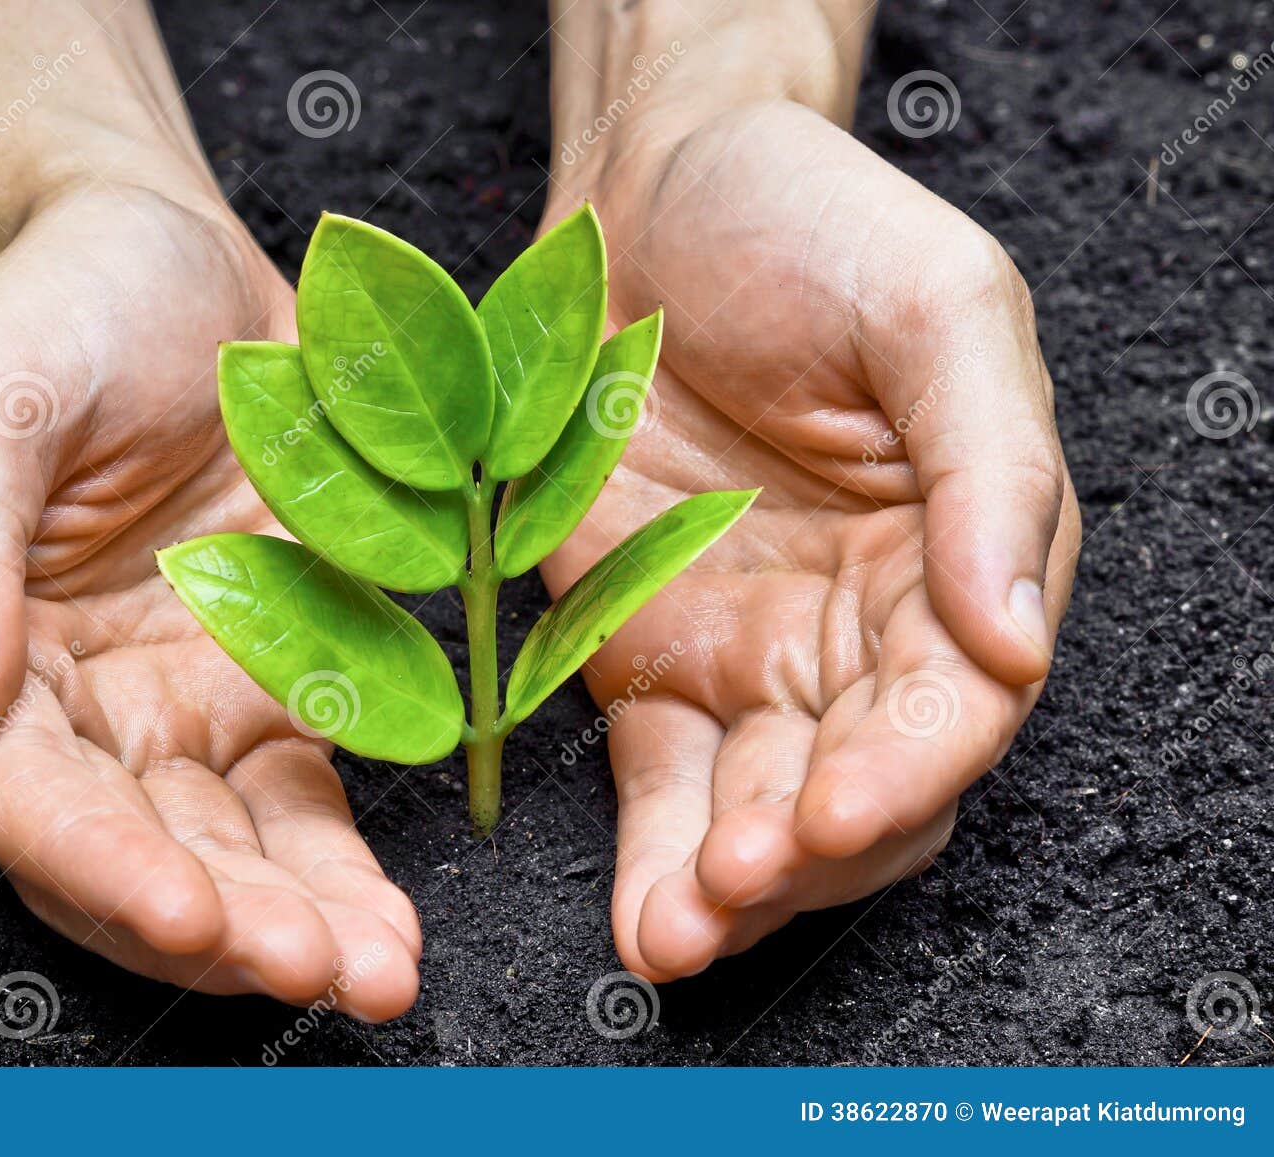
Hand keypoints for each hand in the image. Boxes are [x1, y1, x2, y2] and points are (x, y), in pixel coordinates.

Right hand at [0, 182, 420, 1019]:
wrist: (176, 259)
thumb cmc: (62, 304)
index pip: (5, 789)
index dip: (92, 861)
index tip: (186, 913)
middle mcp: (52, 703)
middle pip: (122, 848)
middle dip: (216, 922)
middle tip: (313, 967)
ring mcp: (163, 705)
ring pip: (219, 849)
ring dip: (291, 921)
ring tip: (375, 971)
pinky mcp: (262, 686)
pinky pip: (299, 801)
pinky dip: (341, 867)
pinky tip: (389, 921)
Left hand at [539, 98, 1079, 978]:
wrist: (646, 199)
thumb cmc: (808, 228)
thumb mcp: (934, 310)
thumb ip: (989, 469)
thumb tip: (1016, 638)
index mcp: (957, 558)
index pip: (954, 705)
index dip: (905, 770)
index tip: (840, 808)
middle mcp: (862, 629)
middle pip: (863, 788)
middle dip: (808, 850)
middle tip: (742, 878)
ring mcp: (753, 656)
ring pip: (760, 811)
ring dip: (727, 886)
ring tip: (677, 928)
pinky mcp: (649, 660)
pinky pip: (660, 783)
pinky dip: (653, 856)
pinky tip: (644, 919)